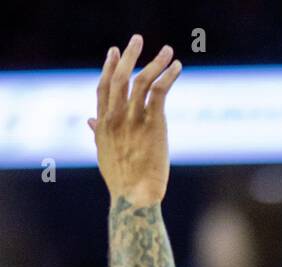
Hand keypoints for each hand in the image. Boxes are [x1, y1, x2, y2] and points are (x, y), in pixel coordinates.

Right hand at [91, 35, 182, 206]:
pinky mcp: (153, 125)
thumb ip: (98, 133)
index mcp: (104, 124)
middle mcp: (115, 117)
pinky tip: (177, 67)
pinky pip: (159, 92)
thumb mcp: (104, 154)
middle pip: (119, 78)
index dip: (109, 68)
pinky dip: (168, 77)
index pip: (103, 88)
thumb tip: (90, 120)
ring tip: (168, 51)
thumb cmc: (123, 182)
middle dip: (129, 56)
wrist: (135, 197)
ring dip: (155, 62)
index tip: (114, 52)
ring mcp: (133, 120)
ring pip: (141, 81)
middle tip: (138, 39)